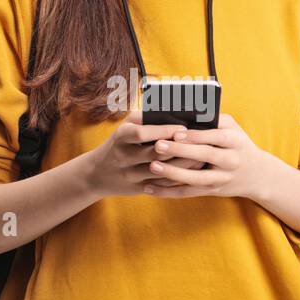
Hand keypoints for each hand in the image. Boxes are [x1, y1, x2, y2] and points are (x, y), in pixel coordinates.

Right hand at [86, 108, 205, 197]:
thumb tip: (172, 111)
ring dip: (183, 165)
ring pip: (162, 171)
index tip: (183, 127)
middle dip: (178, 148)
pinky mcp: (137, 188)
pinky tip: (192, 171)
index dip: (164, 131)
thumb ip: (144, 117)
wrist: (98, 173)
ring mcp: (130, 175)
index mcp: (121, 137)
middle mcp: (123, 156)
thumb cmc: (119, 143)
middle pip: (155, 154)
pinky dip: (178, 178)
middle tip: (199, 142)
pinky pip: (161, 184)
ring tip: (201, 156)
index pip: (143, 133)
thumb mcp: (125, 126)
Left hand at [140, 112, 272, 199]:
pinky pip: (188, 193)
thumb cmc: (238, 144)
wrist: (257, 174)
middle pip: (204, 156)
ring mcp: (221, 178)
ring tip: (152, 167)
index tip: (177, 132)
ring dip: (172, 174)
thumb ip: (213, 120)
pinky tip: (150, 188)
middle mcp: (230, 160)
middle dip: (181, 151)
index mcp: (234, 141)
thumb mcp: (232, 129)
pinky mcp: (211, 191)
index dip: (196, 135)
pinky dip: (168, 192)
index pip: (215, 137)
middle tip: (158, 146)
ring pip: (195, 178)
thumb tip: (185, 112)